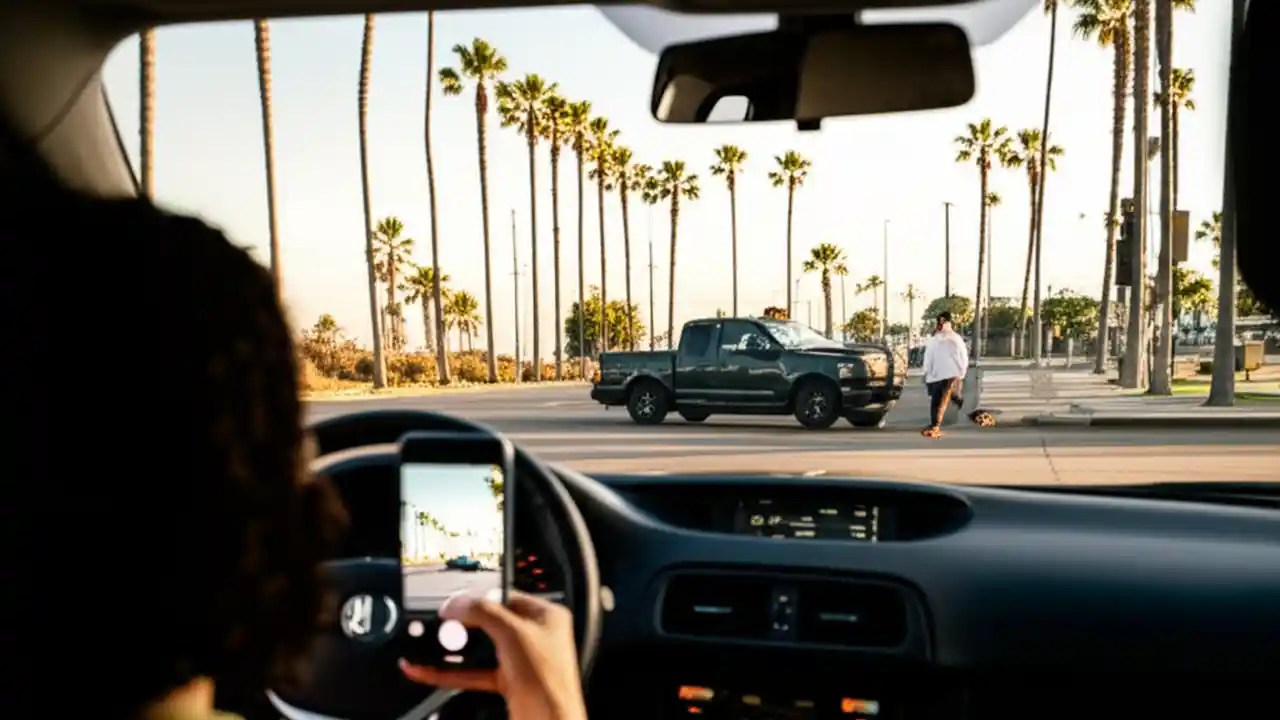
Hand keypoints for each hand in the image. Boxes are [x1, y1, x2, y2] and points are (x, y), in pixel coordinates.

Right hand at [400, 591, 586, 719]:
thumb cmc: (548, 680)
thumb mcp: (513, 633)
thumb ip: (482, 612)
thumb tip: (456, 603)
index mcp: (545, 617)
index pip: (505, 596)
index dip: (478, 597)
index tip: (452, 601)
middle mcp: (534, 637)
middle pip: (488, 623)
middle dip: (460, 626)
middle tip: (437, 625)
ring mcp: (519, 661)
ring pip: (477, 651)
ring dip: (451, 651)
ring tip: (426, 646)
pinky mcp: (507, 683)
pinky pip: (472, 674)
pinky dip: (449, 673)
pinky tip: (427, 671)